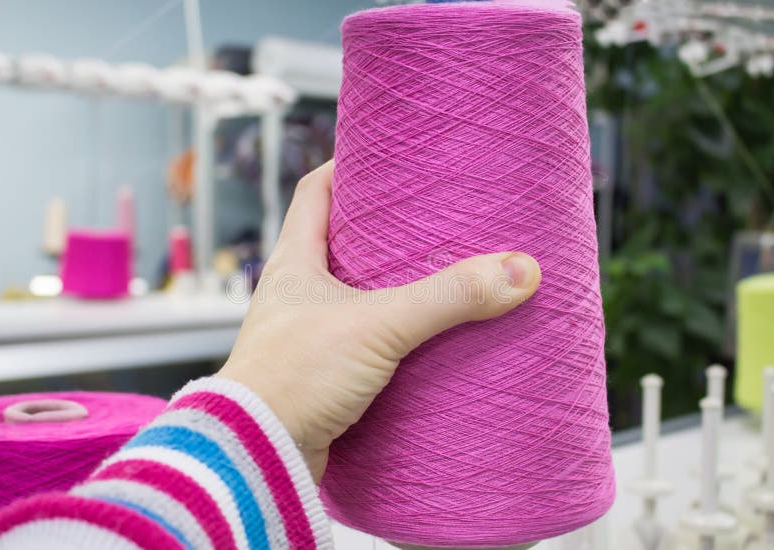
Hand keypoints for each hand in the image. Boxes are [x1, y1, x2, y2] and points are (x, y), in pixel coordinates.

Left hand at [218, 160, 540, 481]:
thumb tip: (517, 270)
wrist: (257, 457)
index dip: (348, 167)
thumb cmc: (291, 380)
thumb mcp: (377, 326)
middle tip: (430, 220)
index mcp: (294, 263)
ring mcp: (308, 335)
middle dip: (382, 230)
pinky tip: (424, 341)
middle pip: (339, 242)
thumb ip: (447, 297)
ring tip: (438, 277)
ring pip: (354, 295)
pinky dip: (391, 336)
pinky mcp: (323, 374)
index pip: (316, 192)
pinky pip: (363, 341)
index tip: (390, 157)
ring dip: (391, 287)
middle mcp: (296, 294)